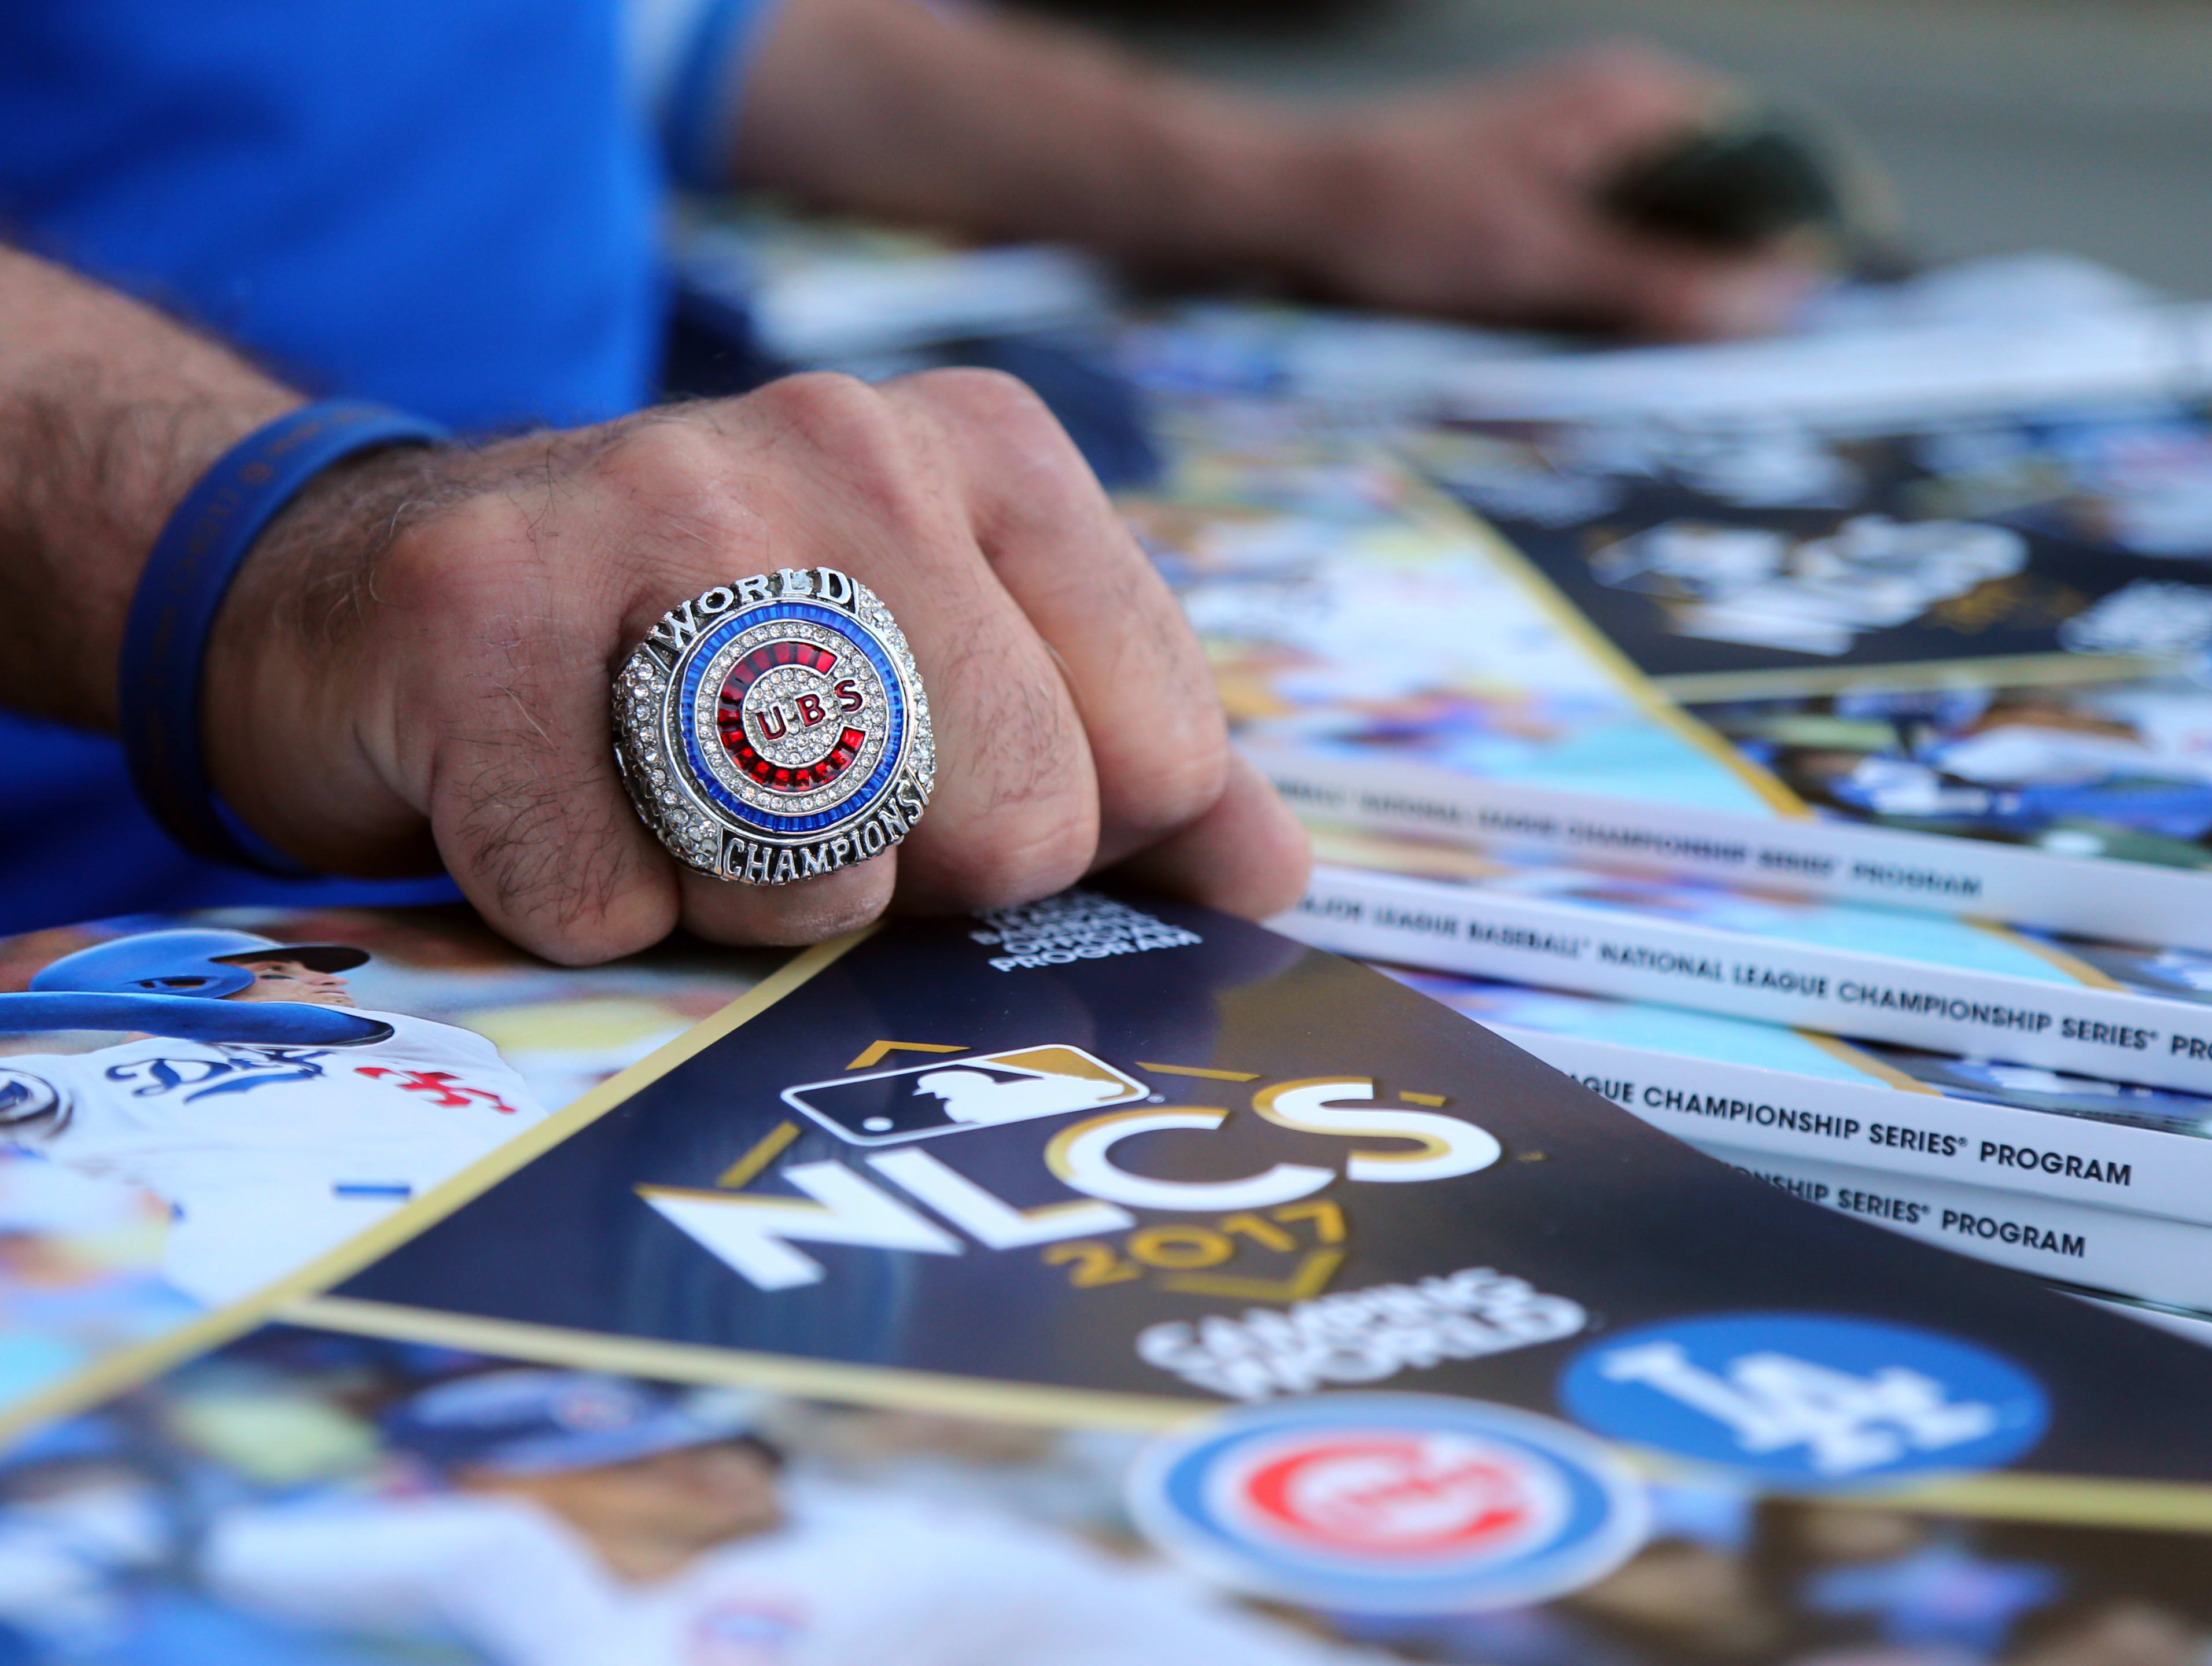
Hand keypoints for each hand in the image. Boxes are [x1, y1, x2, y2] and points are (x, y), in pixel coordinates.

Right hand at [201, 371, 1309, 963]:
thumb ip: (1122, 762)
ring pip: (817, 875)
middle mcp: (844, 446)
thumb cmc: (700, 664)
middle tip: (778, 803)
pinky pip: (608, 904)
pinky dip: (577, 910)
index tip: (935, 794)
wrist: (384, 597)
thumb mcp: (944, 669)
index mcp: (988, 456)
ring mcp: (653, 500)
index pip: (1156, 759)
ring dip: (736, 906)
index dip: (1049, 842)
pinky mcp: (479, 604)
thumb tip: (1271, 883)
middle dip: (898, 881)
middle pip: (1015, 827)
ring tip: (655, 796)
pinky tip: (535, 802)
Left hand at [1282, 42, 1819, 337]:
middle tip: (1750, 371)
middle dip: (1736, 282)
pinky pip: (1604, 261)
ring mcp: (1572, 168)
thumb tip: (1786, 301)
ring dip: (1672, 305)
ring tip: (1683, 374)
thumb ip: (1664, 283)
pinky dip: (1614, 308)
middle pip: (1721, 204)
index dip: (1806, 232)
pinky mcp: (1533, 213)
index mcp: (1634, 103)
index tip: (1824, 318)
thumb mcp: (1545, 260)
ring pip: (1662, 241)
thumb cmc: (1404, 220)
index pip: (1771, 156)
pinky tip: (1610, 357)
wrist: (1281, 214)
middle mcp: (1614, 124)